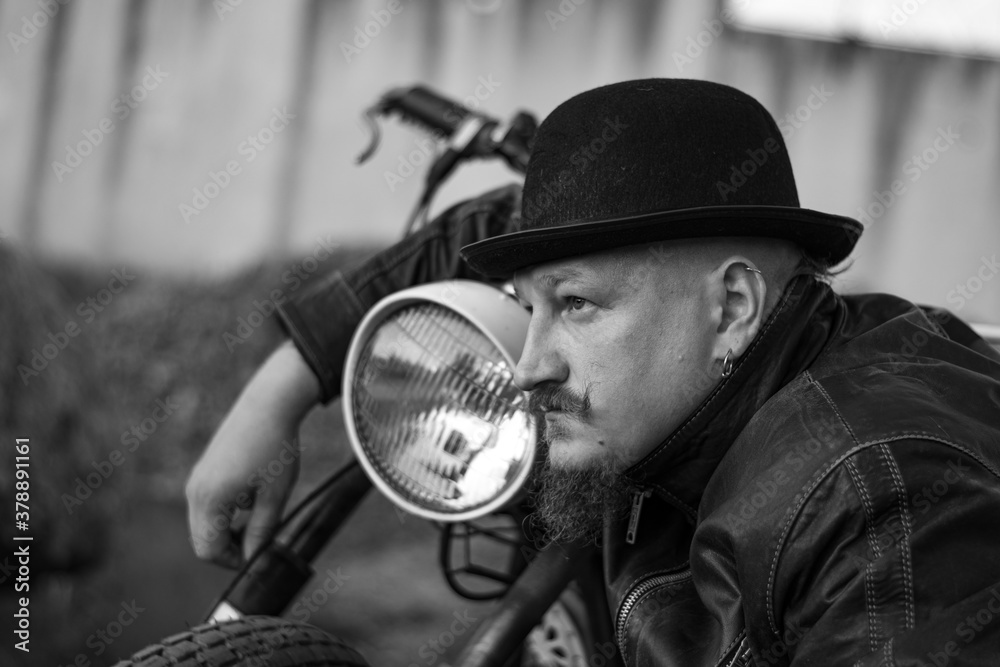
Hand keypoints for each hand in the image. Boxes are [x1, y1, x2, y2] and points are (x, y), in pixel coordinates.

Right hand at [186, 341, 320, 567]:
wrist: (269, 403)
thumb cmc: (275, 447)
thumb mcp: (274, 495)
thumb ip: (262, 532)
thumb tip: (253, 560)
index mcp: (209, 499)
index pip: (209, 550)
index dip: (234, 560)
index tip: (260, 553)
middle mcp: (194, 491)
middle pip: (202, 540)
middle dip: (229, 547)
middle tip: (261, 537)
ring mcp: (196, 480)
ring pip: (204, 524)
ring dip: (228, 529)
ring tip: (261, 513)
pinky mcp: (203, 471)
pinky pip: (207, 505)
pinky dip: (226, 512)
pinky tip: (252, 496)